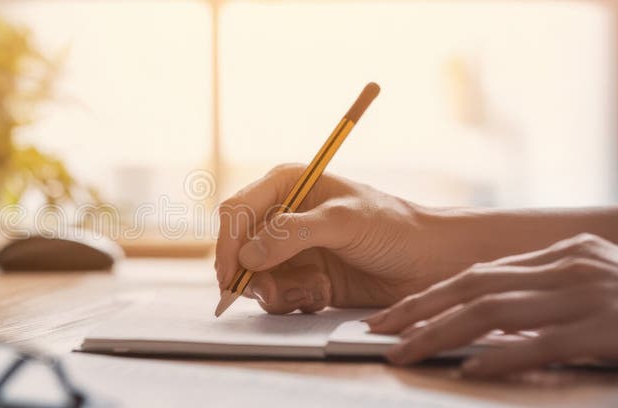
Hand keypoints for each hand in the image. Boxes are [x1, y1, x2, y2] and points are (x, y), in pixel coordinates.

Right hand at [215, 164, 456, 312]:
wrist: (429, 263)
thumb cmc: (394, 228)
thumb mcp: (344, 222)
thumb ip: (293, 234)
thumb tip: (248, 255)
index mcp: (286, 184)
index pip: (236, 211)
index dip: (228, 242)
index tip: (232, 274)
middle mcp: (281, 214)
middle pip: (237, 248)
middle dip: (252, 275)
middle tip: (274, 292)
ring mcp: (289, 249)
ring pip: (254, 277)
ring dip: (279, 291)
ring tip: (314, 290)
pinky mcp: (300, 277)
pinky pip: (276, 295)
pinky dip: (295, 300)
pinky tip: (322, 294)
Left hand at [368, 233, 617, 375]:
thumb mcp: (597, 294)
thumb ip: (548, 300)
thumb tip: (494, 328)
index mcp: (565, 255)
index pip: (480, 274)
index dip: (431, 295)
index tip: (394, 314)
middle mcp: (571, 266)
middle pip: (474, 285)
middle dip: (418, 308)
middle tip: (379, 329)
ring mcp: (589, 295)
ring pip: (493, 310)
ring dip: (438, 332)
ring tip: (404, 351)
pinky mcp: (608, 327)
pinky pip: (542, 344)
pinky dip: (501, 356)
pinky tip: (470, 368)